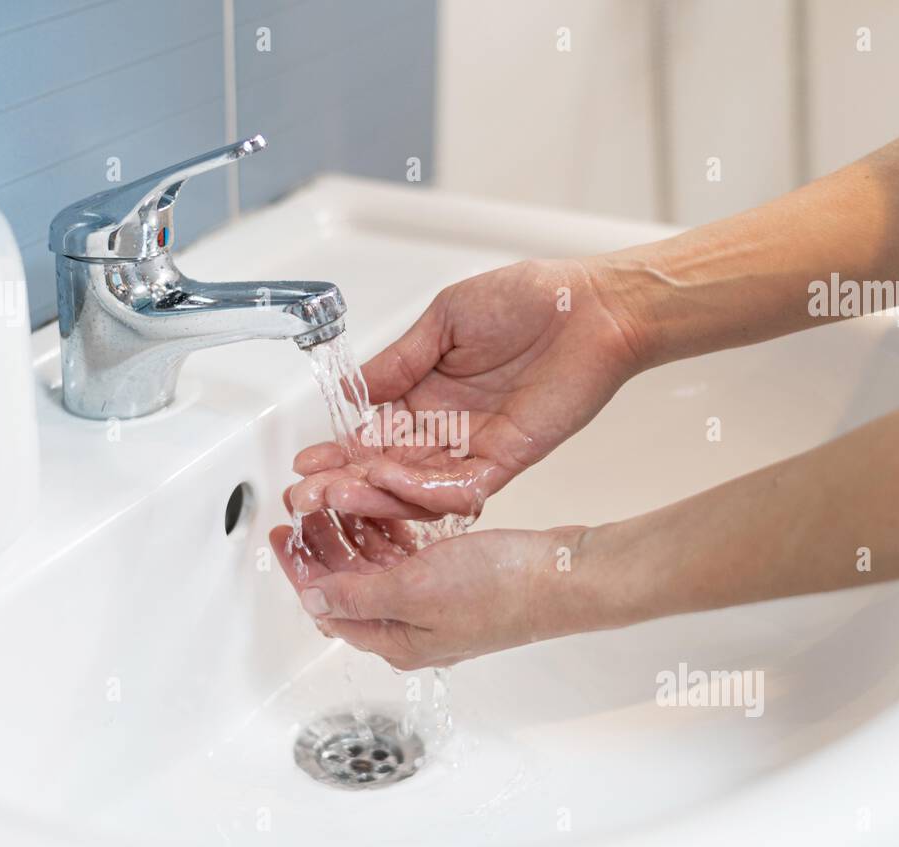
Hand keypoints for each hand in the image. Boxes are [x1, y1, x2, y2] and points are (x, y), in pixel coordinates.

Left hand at [269, 508, 589, 669]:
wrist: (561, 576)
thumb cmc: (501, 590)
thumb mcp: (415, 589)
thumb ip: (359, 593)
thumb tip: (313, 601)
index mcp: (396, 639)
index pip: (328, 605)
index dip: (300, 568)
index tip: (282, 534)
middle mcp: (410, 625)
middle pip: (347, 584)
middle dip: (321, 545)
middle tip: (303, 507)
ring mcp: (433, 601)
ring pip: (374, 565)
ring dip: (351, 533)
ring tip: (333, 500)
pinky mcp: (453, 578)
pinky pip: (404, 554)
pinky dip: (385, 530)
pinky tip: (379, 509)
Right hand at [289, 257, 651, 520]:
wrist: (592, 308)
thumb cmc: (530, 299)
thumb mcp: (444, 321)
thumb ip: (399, 361)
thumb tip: (354, 391)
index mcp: (427, 392)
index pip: (373, 434)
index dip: (339, 451)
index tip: (306, 462)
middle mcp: (447, 426)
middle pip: (387, 469)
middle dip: (345, 483)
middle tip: (307, 494)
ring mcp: (475, 446)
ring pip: (416, 486)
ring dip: (375, 493)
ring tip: (338, 495)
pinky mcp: (507, 459)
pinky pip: (461, 488)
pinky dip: (426, 491)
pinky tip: (392, 484)